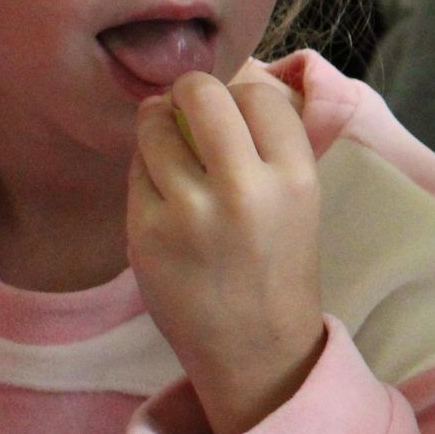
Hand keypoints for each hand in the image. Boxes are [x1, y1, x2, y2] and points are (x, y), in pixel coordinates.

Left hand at [129, 68, 327, 433]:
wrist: (256, 348)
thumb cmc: (278, 265)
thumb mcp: (300, 201)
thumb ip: (267, 147)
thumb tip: (219, 85)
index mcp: (296, 179)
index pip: (260, 94)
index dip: (243, 95)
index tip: (237, 112)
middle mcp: (244, 190)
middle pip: (201, 93)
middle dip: (190, 91)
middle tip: (189, 106)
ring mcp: (189, 212)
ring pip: (154, 126)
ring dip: (157, 125)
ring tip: (171, 148)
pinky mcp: (145, 231)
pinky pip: (135, 170)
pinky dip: (146, 170)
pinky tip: (164, 193)